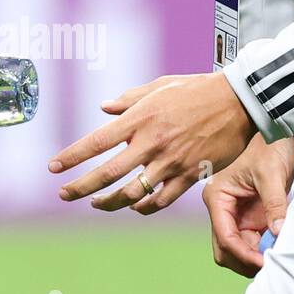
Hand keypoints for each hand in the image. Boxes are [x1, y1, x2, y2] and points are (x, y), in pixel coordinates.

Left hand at [49, 73, 254, 213]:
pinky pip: (160, 201)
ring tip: (96, 204)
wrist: (241, 99)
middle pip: (106, 174)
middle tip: (64, 194)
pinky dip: (143, 207)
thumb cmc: (198, 89)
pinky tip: (133, 207)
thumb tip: (103, 109)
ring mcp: (170, 162)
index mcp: (141, 118)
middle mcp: (151, 142)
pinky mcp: (189, 175)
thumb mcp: (161, 85)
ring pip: (130, 194)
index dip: (71, 157)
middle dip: (80, 188)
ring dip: (109, 203)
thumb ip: (129, 99)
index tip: (52, 167)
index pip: (96, 142)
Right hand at [203, 135, 293, 276]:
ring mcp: (232, 214)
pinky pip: (250, 240)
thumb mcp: (272, 174)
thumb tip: (278, 233)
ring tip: (274, 254)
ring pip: (236, 248)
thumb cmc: (269, 145)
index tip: (263, 262)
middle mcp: (220, 210)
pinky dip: (260, 247)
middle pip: (224, 249)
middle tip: (268, 265)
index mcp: (217, 198)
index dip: (243, 254)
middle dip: (244, 260)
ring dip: (252, 256)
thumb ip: (275, 204)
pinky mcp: (245, 215)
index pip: (224, 237)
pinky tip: (274, 245)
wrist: (275, 129)